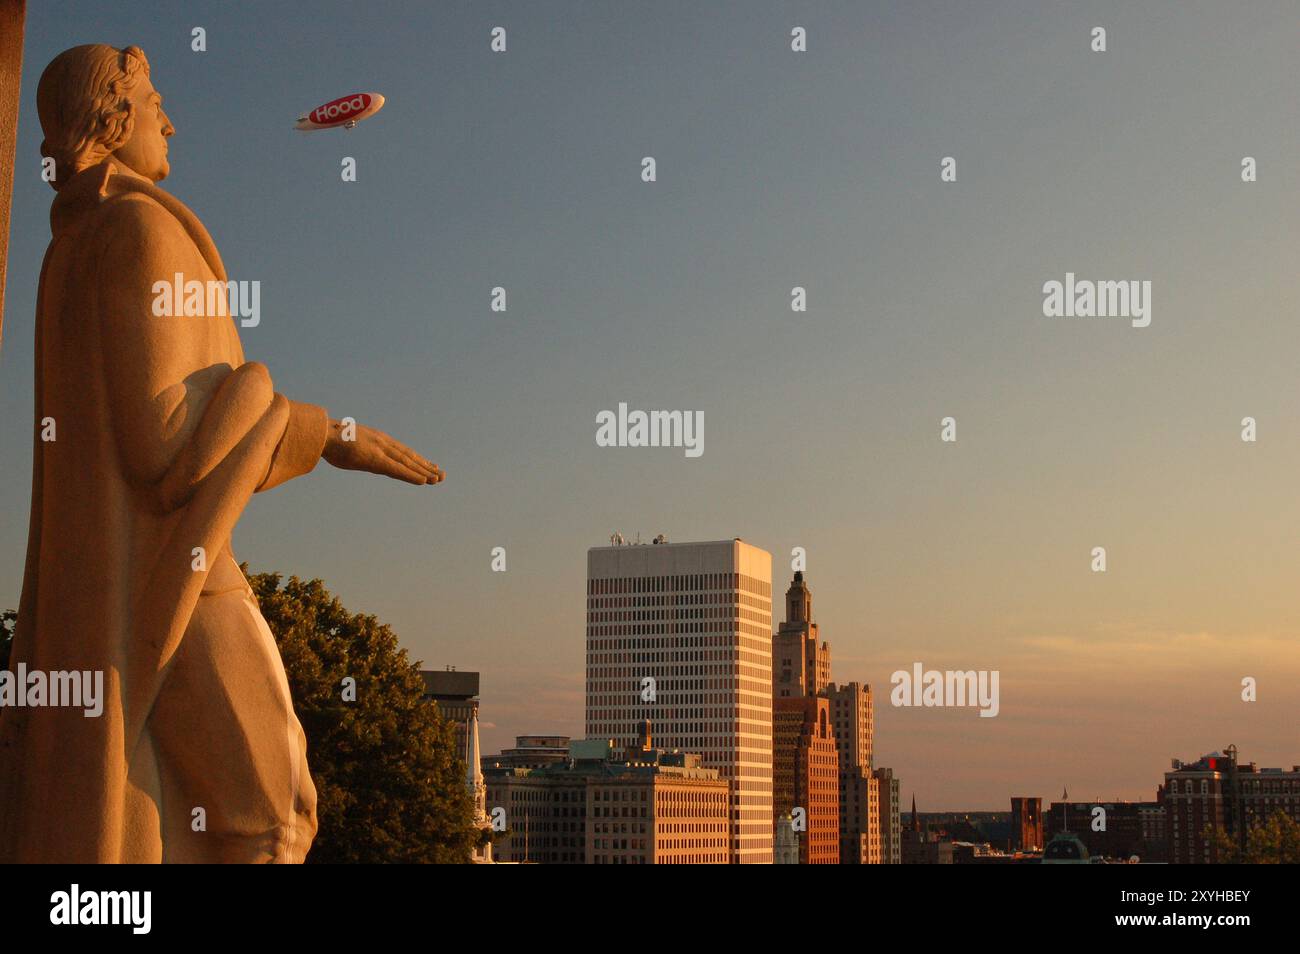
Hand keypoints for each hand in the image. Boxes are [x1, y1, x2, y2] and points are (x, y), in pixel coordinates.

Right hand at [322, 419, 444, 485]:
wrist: (322, 434)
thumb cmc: (330, 441)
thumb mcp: (349, 447)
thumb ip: (357, 453)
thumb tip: (355, 456)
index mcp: (378, 440)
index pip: (402, 452)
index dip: (416, 460)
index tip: (429, 466)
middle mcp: (383, 443)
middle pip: (409, 457)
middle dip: (425, 466)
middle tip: (441, 475)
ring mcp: (381, 450)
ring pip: (407, 463)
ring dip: (423, 472)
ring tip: (438, 479)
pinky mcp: (376, 459)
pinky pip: (397, 470)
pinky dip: (411, 475)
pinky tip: (423, 481)